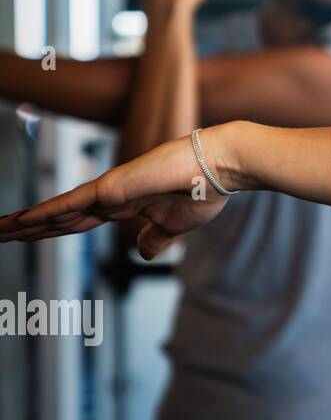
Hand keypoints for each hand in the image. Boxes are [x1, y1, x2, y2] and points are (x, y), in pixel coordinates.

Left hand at [0, 126, 238, 258]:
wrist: (220, 167)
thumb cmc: (205, 192)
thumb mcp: (177, 227)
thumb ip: (155, 239)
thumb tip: (141, 252)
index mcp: (127, 207)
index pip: (79, 222)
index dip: (52, 230)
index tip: (28, 236)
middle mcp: (111, 197)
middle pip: (59, 217)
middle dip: (29, 227)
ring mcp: (108, 191)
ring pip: (56, 211)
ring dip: (24, 222)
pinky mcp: (110, 187)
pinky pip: (68, 204)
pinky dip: (42, 213)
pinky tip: (19, 221)